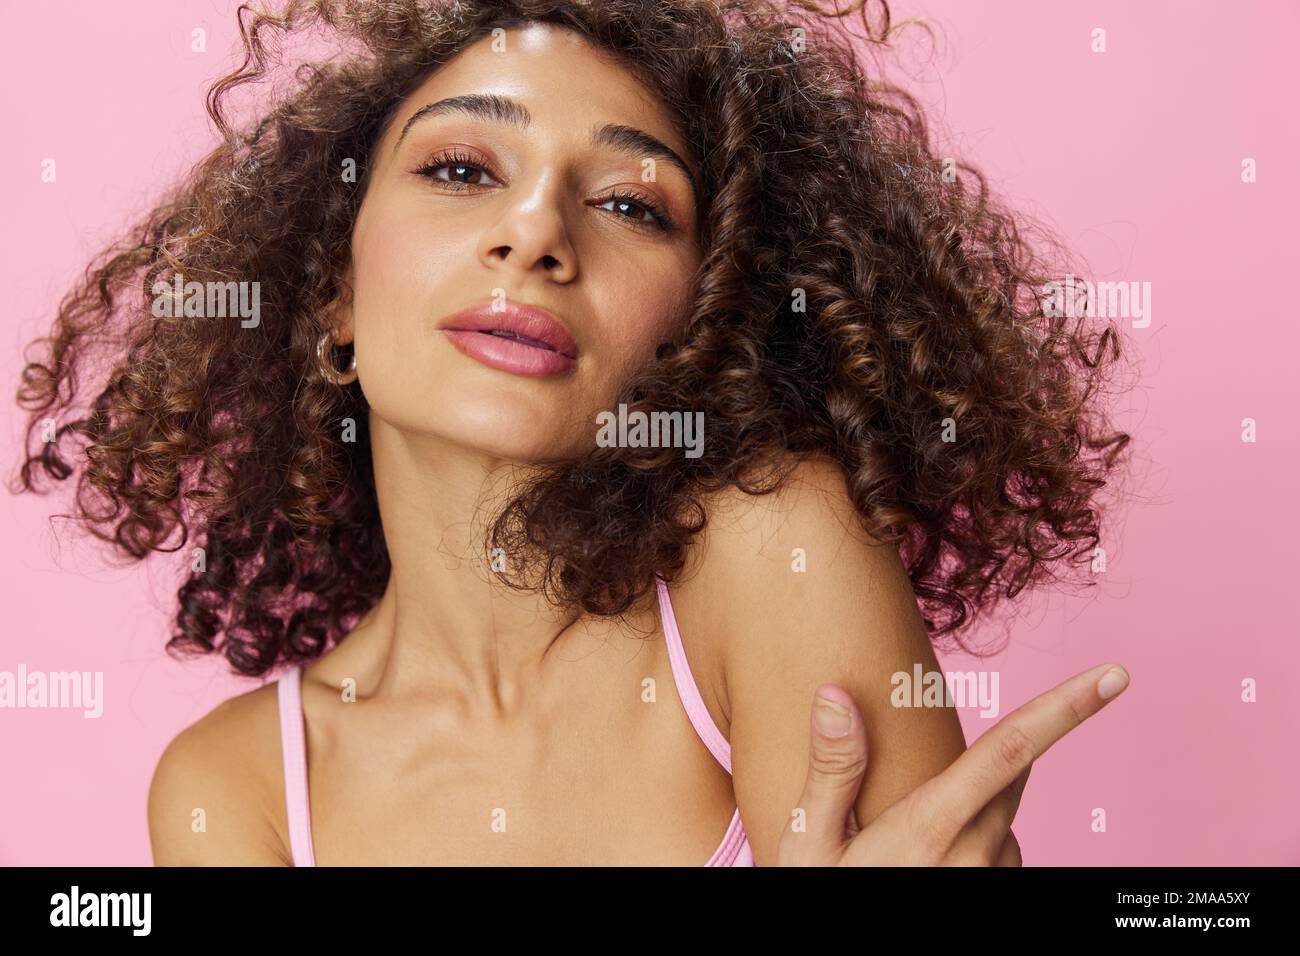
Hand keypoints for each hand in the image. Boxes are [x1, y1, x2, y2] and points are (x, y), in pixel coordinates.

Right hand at [778, 661, 1130, 864]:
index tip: (1112, 677)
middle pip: (1011, 778)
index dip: (1065, 709)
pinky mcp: (999, 901)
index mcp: (931, 828)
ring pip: (1005, 821)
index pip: (1010, 751)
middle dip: (992, 756)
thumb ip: (832, 769)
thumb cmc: (821, 898)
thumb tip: (836, 694)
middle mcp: (975, 855)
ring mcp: (992, 884)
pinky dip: (978, 843)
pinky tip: (932, 860)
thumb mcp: (810, 842)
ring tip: (914, 835)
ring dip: (979, 807)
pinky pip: (1001, 857)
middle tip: (929, 775)